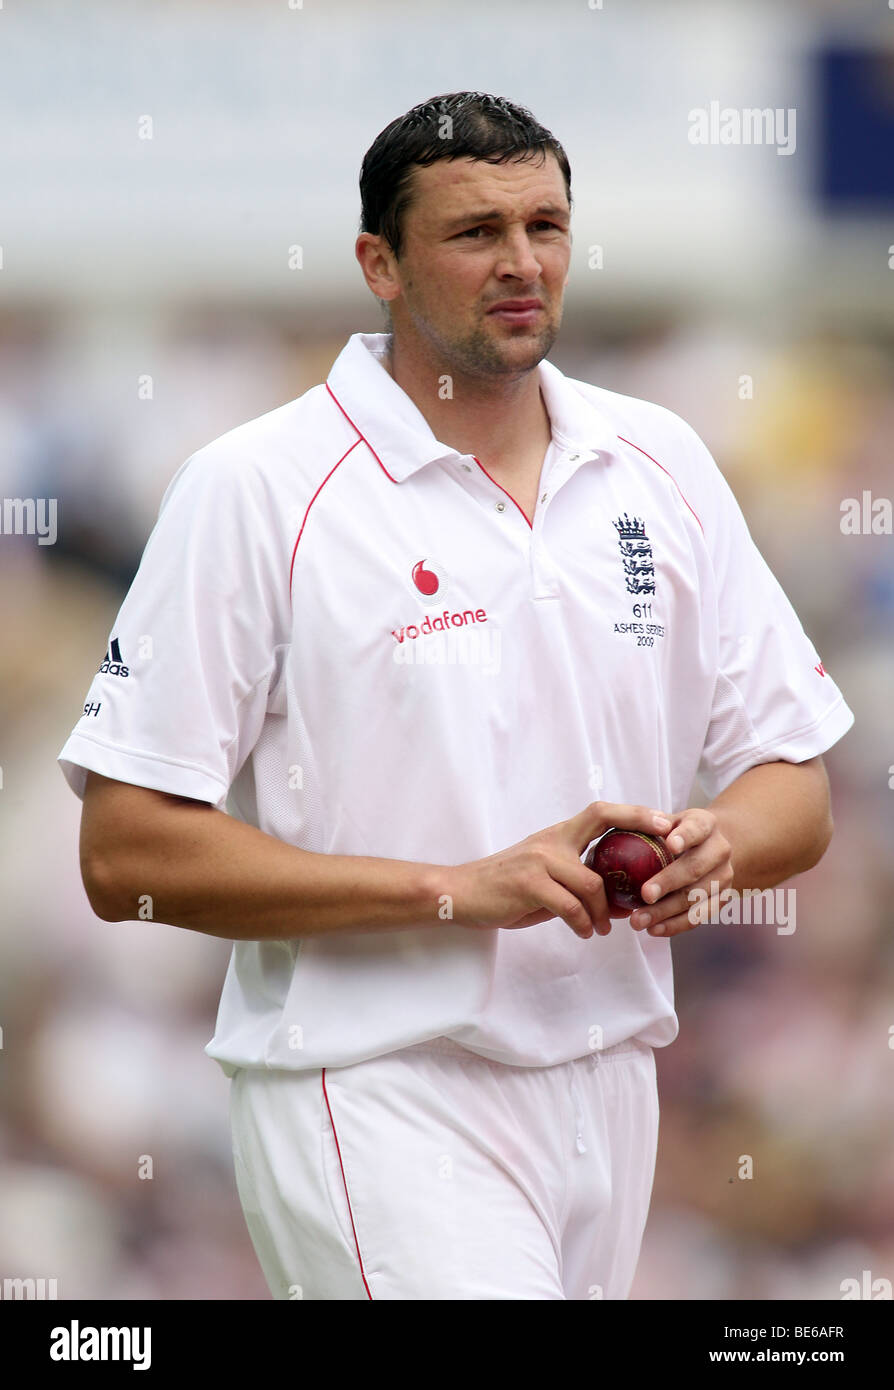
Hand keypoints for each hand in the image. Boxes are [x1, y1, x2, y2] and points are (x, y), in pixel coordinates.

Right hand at [449, 802, 672, 938]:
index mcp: (557, 835)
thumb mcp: (543, 878)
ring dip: (605, 911)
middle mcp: (552, 840)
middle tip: (662, 854)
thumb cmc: (505, 889)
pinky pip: (570, 907)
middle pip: (602, 820)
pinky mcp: (529, 884)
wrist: (460, 893)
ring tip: (605, 928)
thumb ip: (576, 882)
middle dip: (639, 828)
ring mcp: (540, 860)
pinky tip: (584, 933)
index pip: (600, 812)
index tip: (663, 821)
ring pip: (592, 883)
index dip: (634, 812)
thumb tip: (619, 901)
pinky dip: (582, 924)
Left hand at [629, 807, 732, 937]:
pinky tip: (654, 929)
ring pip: (695, 897)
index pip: (696, 829)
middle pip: (695, 868)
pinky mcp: (721, 899)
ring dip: (665, 911)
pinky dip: (675, 925)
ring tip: (639, 920)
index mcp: (706, 825)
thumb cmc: (678, 833)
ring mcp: (723, 876)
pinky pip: (698, 916)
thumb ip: (649, 824)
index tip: (670, 845)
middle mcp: (720, 850)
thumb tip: (624, 828)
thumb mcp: (668, 821)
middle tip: (645, 894)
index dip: (685, 837)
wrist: (711, 848)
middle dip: (668, 882)